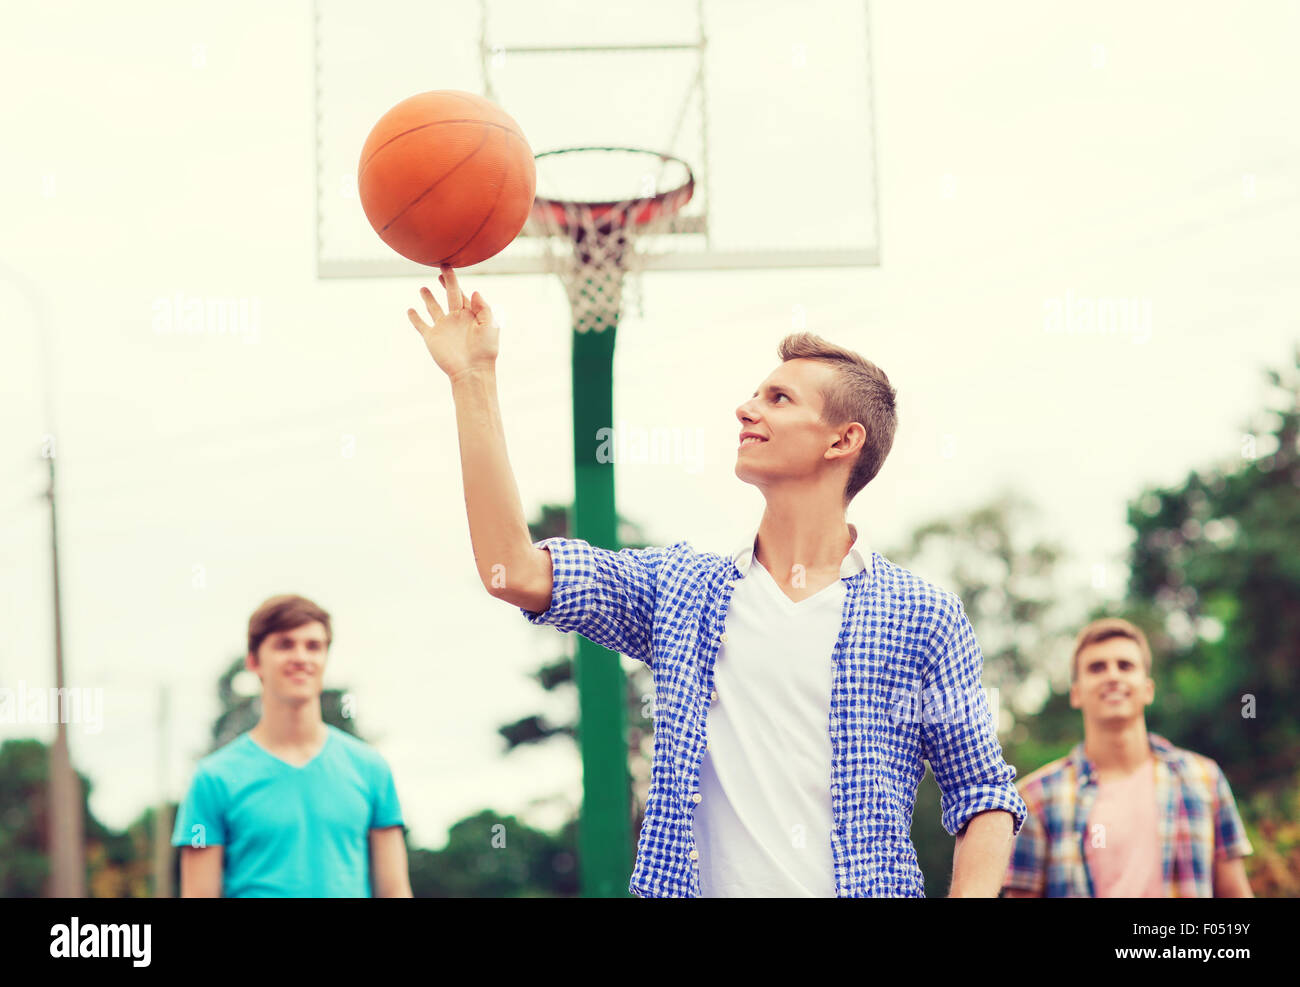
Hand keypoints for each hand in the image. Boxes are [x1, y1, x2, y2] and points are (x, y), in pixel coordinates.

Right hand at [406, 264, 498, 379]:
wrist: (472, 371)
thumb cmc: (485, 350)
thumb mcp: (490, 325)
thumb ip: (484, 308)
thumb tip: (474, 291)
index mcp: (470, 315)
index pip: (463, 294)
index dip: (456, 282)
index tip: (450, 268)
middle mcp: (456, 319)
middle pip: (450, 295)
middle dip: (446, 281)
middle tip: (442, 267)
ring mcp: (443, 328)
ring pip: (433, 308)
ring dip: (428, 298)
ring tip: (423, 288)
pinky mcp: (432, 338)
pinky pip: (421, 325)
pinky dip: (415, 318)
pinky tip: (410, 310)